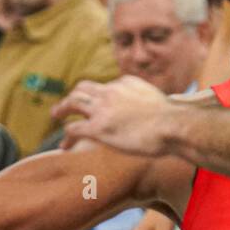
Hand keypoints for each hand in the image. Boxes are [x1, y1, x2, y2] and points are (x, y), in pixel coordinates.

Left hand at [54, 76, 173, 154]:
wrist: (171, 125)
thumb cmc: (174, 120)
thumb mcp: (163, 101)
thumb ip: (153, 101)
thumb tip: (165, 106)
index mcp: (125, 83)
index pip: (106, 86)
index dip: (99, 95)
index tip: (97, 104)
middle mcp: (110, 92)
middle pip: (83, 88)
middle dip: (73, 95)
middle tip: (65, 104)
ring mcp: (102, 109)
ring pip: (73, 102)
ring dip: (62, 109)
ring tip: (55, 115)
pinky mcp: (98, 128)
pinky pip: (74, 129)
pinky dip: (67, 137)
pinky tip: (64, 146)